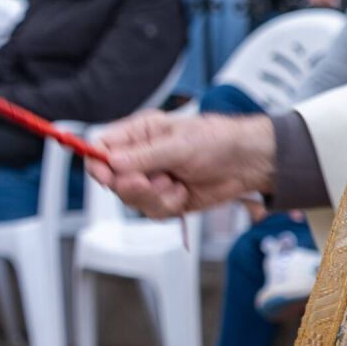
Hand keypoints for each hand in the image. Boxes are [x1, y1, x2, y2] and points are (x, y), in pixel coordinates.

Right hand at [87, 111, 277, 218]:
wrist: (248, 164)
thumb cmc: (218, 141)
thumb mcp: (178, 144)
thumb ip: (144, 156)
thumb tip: (112, 162)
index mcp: (139, 134)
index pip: (102, 147)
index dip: (98, 162)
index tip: (105, 174)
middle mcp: (141, 158)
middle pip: (112, 178)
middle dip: (130, 185)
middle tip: (148, 182)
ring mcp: (153, 180)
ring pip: (132, 199)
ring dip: (154, 196)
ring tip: (174, 184)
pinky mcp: (166, 199)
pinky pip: (152, 211)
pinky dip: (167, 205)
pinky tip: (183, 192)